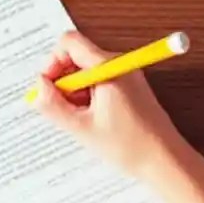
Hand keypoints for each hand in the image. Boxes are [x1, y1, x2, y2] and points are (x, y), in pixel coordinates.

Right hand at [31, 32, 186, 179]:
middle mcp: (118, 64)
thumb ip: (54, 106)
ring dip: (75, 92)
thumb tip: (38, 88)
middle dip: (63, 81)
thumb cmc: (132, 146)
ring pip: (86, 71)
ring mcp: (125, 74)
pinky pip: (98, 82)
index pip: (70, 43)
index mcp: (108, 68)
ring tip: (80, 118)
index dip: (53, 62)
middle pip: (76, 56)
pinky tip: (91, 119)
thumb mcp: (82, 128)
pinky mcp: (128, 86)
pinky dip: (87, 97)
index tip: (49, 87)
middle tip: (62, 109)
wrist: (165, 160)